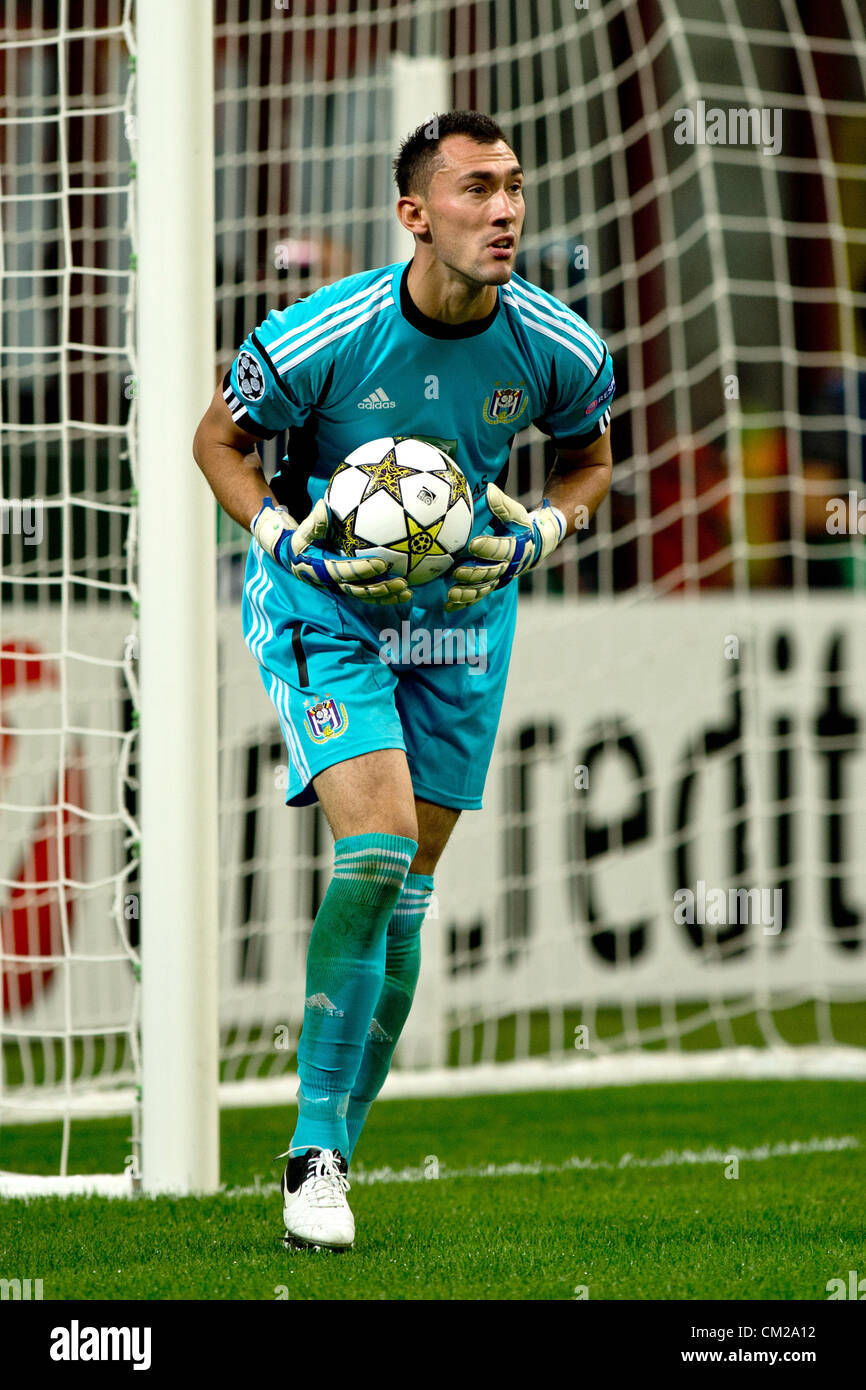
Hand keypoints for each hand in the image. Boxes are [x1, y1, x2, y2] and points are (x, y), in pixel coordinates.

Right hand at [250, 498, 411, 603]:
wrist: (297, 556)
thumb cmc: (303, 540)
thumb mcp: (304, 530)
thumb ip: (315, 521)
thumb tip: (324, 505)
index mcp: (320, 569)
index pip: (343, 572)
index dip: (361, 570)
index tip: (381, 564)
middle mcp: (333, 582)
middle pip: (358, 590)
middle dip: (380, 588)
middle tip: (401, 583)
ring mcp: (343, 587)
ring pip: (366, 596)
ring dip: (387, 596)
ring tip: (407, 592)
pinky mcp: (351, 588)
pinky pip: (370, 594)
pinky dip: (387, 596)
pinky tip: (406, 593)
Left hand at [445, 484, 566, 611]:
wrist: (533, 545)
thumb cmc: (520, 525)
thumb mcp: (515, 513)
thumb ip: (502, 505)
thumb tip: (489, 490)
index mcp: (515, 546)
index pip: (502, 548)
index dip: (488, 547)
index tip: (473, 544)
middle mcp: (508, 566)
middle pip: (490, 572)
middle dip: (474, 573)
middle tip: (458, 572)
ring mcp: (499, 578)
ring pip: (484, 588)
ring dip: (468, 592)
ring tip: (452, 594)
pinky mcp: (491, 585)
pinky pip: (478, 596)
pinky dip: (464, 602)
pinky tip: (449, 606)